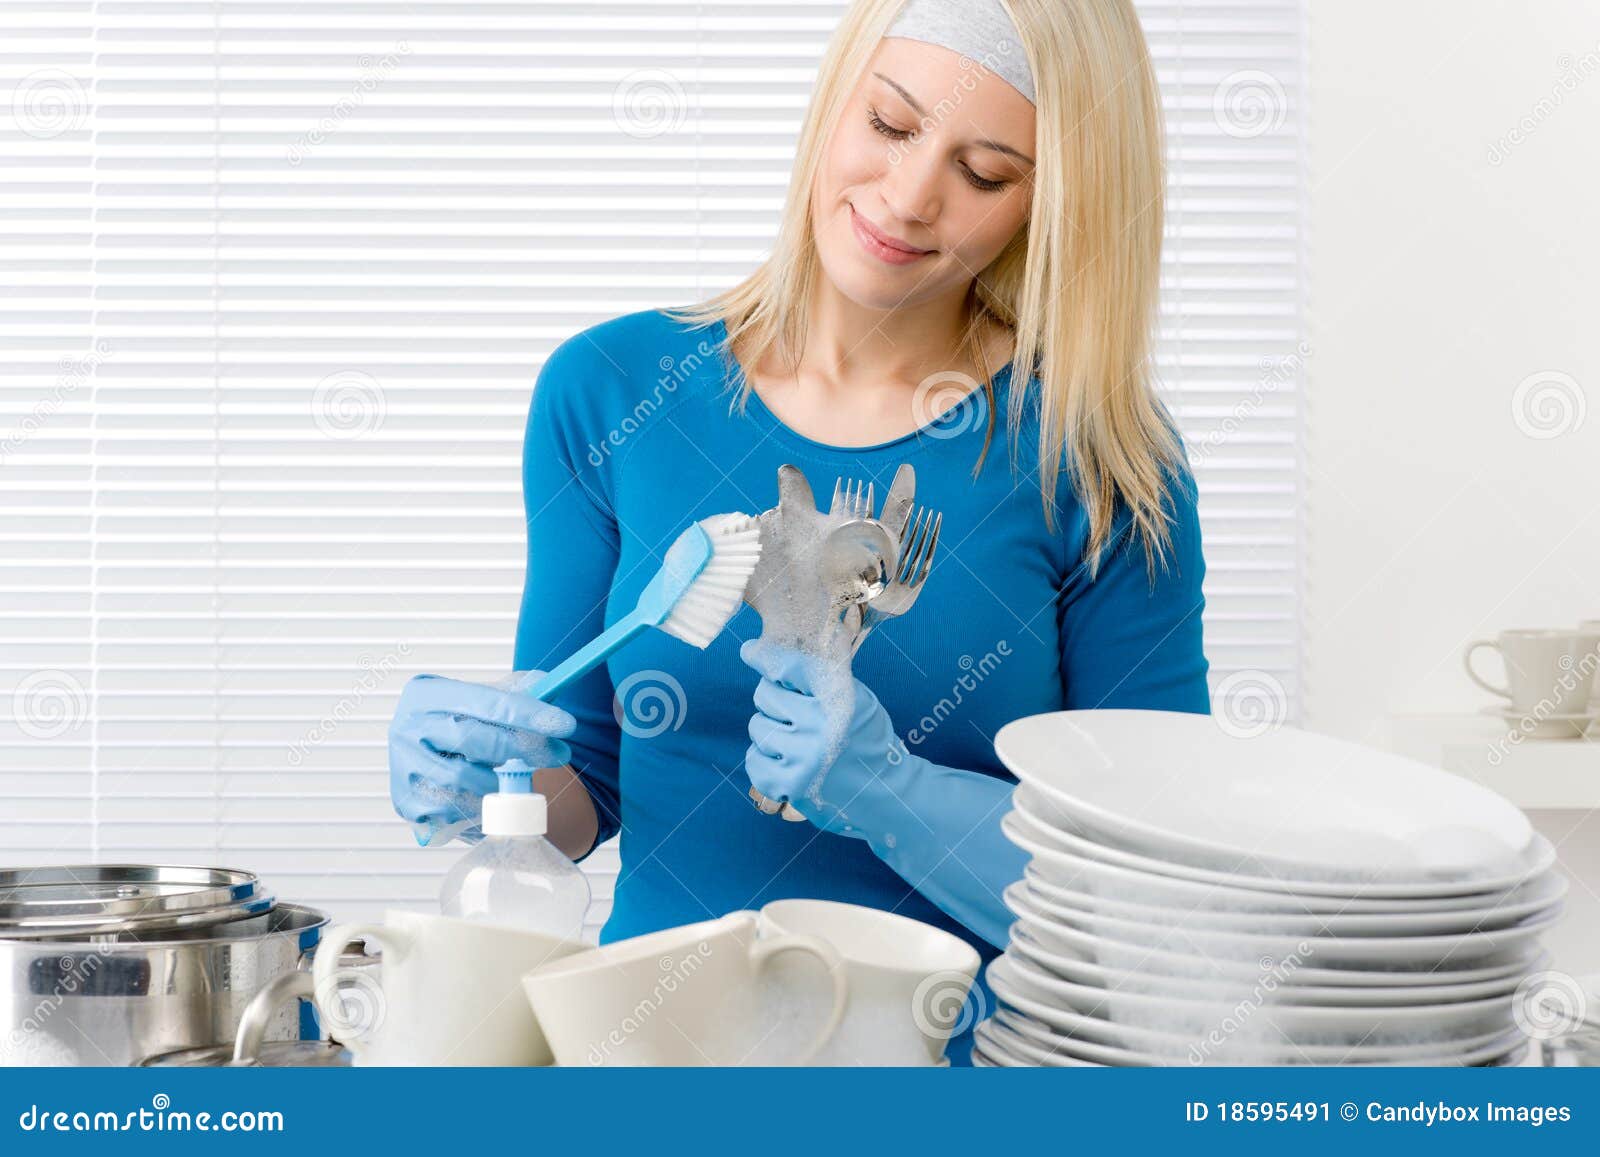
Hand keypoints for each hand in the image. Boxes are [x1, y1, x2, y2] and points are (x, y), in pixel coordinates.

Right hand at [388, 673, 575, 844]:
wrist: (425, 756)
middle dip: (522, 748)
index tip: (565, 724)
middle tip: (558, 753)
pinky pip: (456, 811)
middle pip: (474, 740)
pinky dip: (481, 805)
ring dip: (499, 781)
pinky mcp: (408, 804)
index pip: (486, 701)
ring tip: (513, 776)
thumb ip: (516, 692)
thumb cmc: (460, 724)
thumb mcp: (481, 699)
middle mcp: (408, 728)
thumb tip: (552, 686)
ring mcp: (404, 768)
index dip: (528, 714)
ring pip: (466, 780)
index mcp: (425, 694)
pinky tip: (488, 796)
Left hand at [739, 638, 907, 838]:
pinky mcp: (789, 785)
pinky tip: (787, 764)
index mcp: (835, 697)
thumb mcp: (857, 698)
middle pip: (764, 695)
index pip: (784, 665)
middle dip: (775, 703)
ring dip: (771, 733)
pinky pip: (753, 761)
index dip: (763, 657)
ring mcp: (803, 757)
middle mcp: (819, 724)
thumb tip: (771, 646)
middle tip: (797, 716)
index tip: (750, 651)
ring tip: (797, 742)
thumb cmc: (868, 740)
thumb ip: (825, 674)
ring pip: (757, 727)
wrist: (887, 794)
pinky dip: (765, 762)